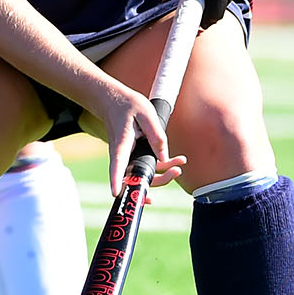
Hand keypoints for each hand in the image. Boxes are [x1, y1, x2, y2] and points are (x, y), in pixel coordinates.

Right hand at [87, 83, 185, 197]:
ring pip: (142, 175)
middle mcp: (121, 155)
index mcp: (122, 144)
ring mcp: (126, 158)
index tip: (116, 192)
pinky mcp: (132, 157)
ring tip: (180, 163)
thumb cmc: (128, 106)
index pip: (117, 165)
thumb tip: (164, 157)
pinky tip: (172, 165)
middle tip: (177, 170)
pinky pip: (144, 169)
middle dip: (159, 180)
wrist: (114, 102)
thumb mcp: (146, 114)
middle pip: (136, 178)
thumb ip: (156, 136)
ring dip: (162, 175)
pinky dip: (158, 169)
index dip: (116, 180)